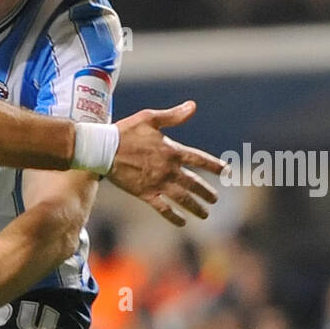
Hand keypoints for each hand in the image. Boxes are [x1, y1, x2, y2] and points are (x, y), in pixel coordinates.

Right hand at [109, 102, 222, 226]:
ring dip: (195, 207)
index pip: (200, 159)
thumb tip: (193, 106)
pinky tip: (182, 222)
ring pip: (182, 198)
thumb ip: (173, 116)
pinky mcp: (145, 193)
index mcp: (172, 150)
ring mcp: (157, 183)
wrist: (103, 149)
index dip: (214, 166)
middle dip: (206, 192)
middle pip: (194, 183)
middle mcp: (169, 169)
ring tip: (205, 214)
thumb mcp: (150, 118)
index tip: (226, 172)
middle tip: (214, 200)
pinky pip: (163, 208)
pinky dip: (173, 216)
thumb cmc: (125, 132)